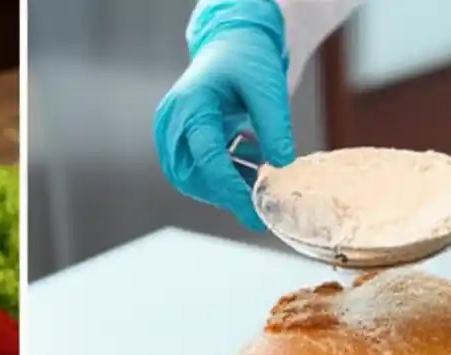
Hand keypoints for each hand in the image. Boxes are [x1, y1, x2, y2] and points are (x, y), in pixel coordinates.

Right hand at [153, 0, 295, 230]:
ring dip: (223, 186)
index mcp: (191, 106)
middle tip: (259, 203)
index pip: (206, 160)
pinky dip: (222, 175)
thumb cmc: (247, 60)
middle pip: (192, 177)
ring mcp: (169, 133)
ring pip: (191, 180)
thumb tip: (281, 165)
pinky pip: (195, 171)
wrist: (231, 45)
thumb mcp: (267, 86)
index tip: (254, 214)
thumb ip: (274, 125)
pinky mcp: (176, 141)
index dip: (230, 190)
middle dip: (225, 194)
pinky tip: (248, 164)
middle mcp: (171, 123)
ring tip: (257, 174)